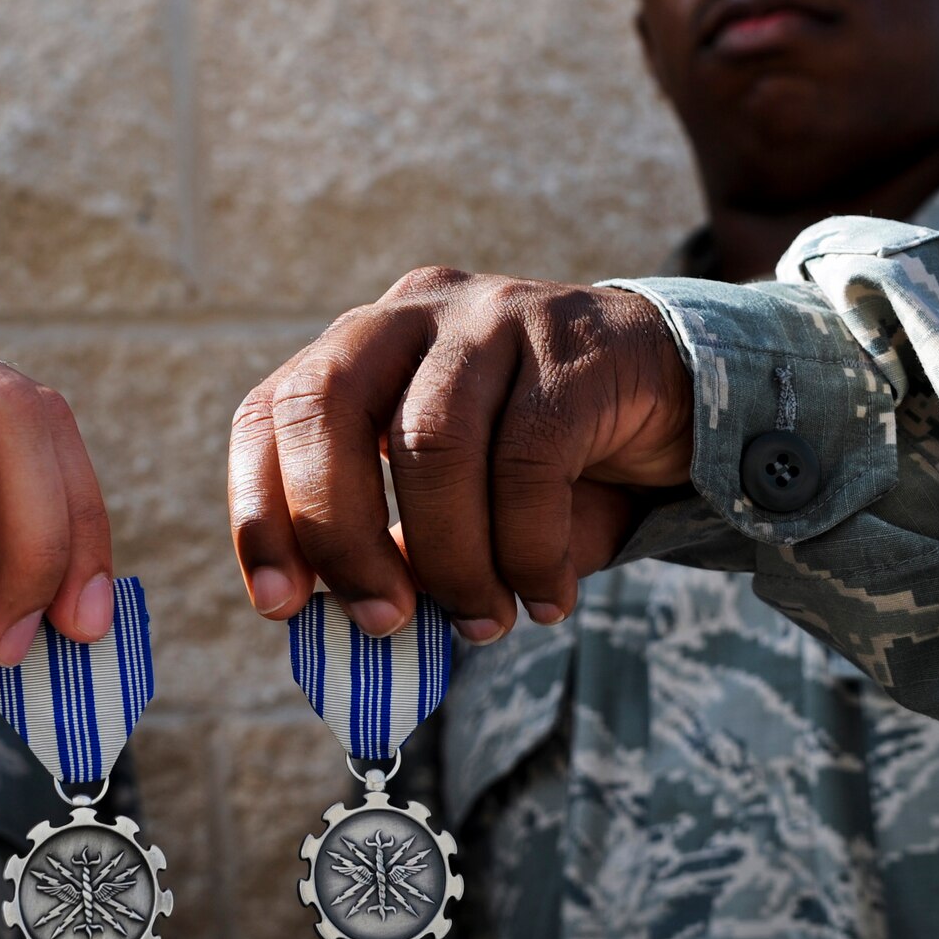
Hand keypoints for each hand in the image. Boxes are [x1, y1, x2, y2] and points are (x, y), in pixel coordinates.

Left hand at [228, 268, 693, 640]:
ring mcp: (494, 318)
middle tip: (382, 620)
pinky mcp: (573, 347)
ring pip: (431, 444)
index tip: (280, 605)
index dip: (261, 510)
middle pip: (327, 407)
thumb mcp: (456, 505)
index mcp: (362, 345)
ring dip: (451, 558)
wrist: (677, 398)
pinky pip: (529, 461)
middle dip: (342, 532)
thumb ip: (398, 552)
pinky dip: (530, 549)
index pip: (271, 411)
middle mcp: (414, 313)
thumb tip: (350, 626)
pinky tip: (548, 595)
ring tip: (484, 620)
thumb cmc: (546, 462)